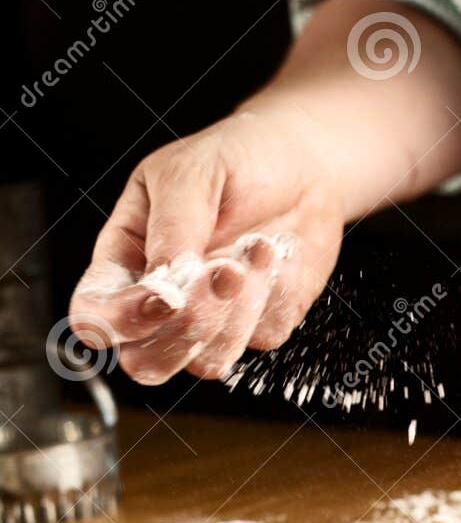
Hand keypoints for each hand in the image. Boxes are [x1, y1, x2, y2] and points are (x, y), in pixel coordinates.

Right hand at [70, 108, 344, 383]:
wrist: (304, 163)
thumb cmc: (236, 159)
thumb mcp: (190, 172)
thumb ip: (172, 227)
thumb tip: (166, 281)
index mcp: (125, 260)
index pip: (95, 315)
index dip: (119, 321)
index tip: (167, 297)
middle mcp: (162, 302)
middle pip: (145, 362)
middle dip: (186, 329)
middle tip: (226, 273)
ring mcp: (211, 320)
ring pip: (206, 362)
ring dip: (238, 311)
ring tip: (258, 245)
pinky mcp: (258, 326)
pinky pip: (260, 340)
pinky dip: (273, 298)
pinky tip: (276, 254)